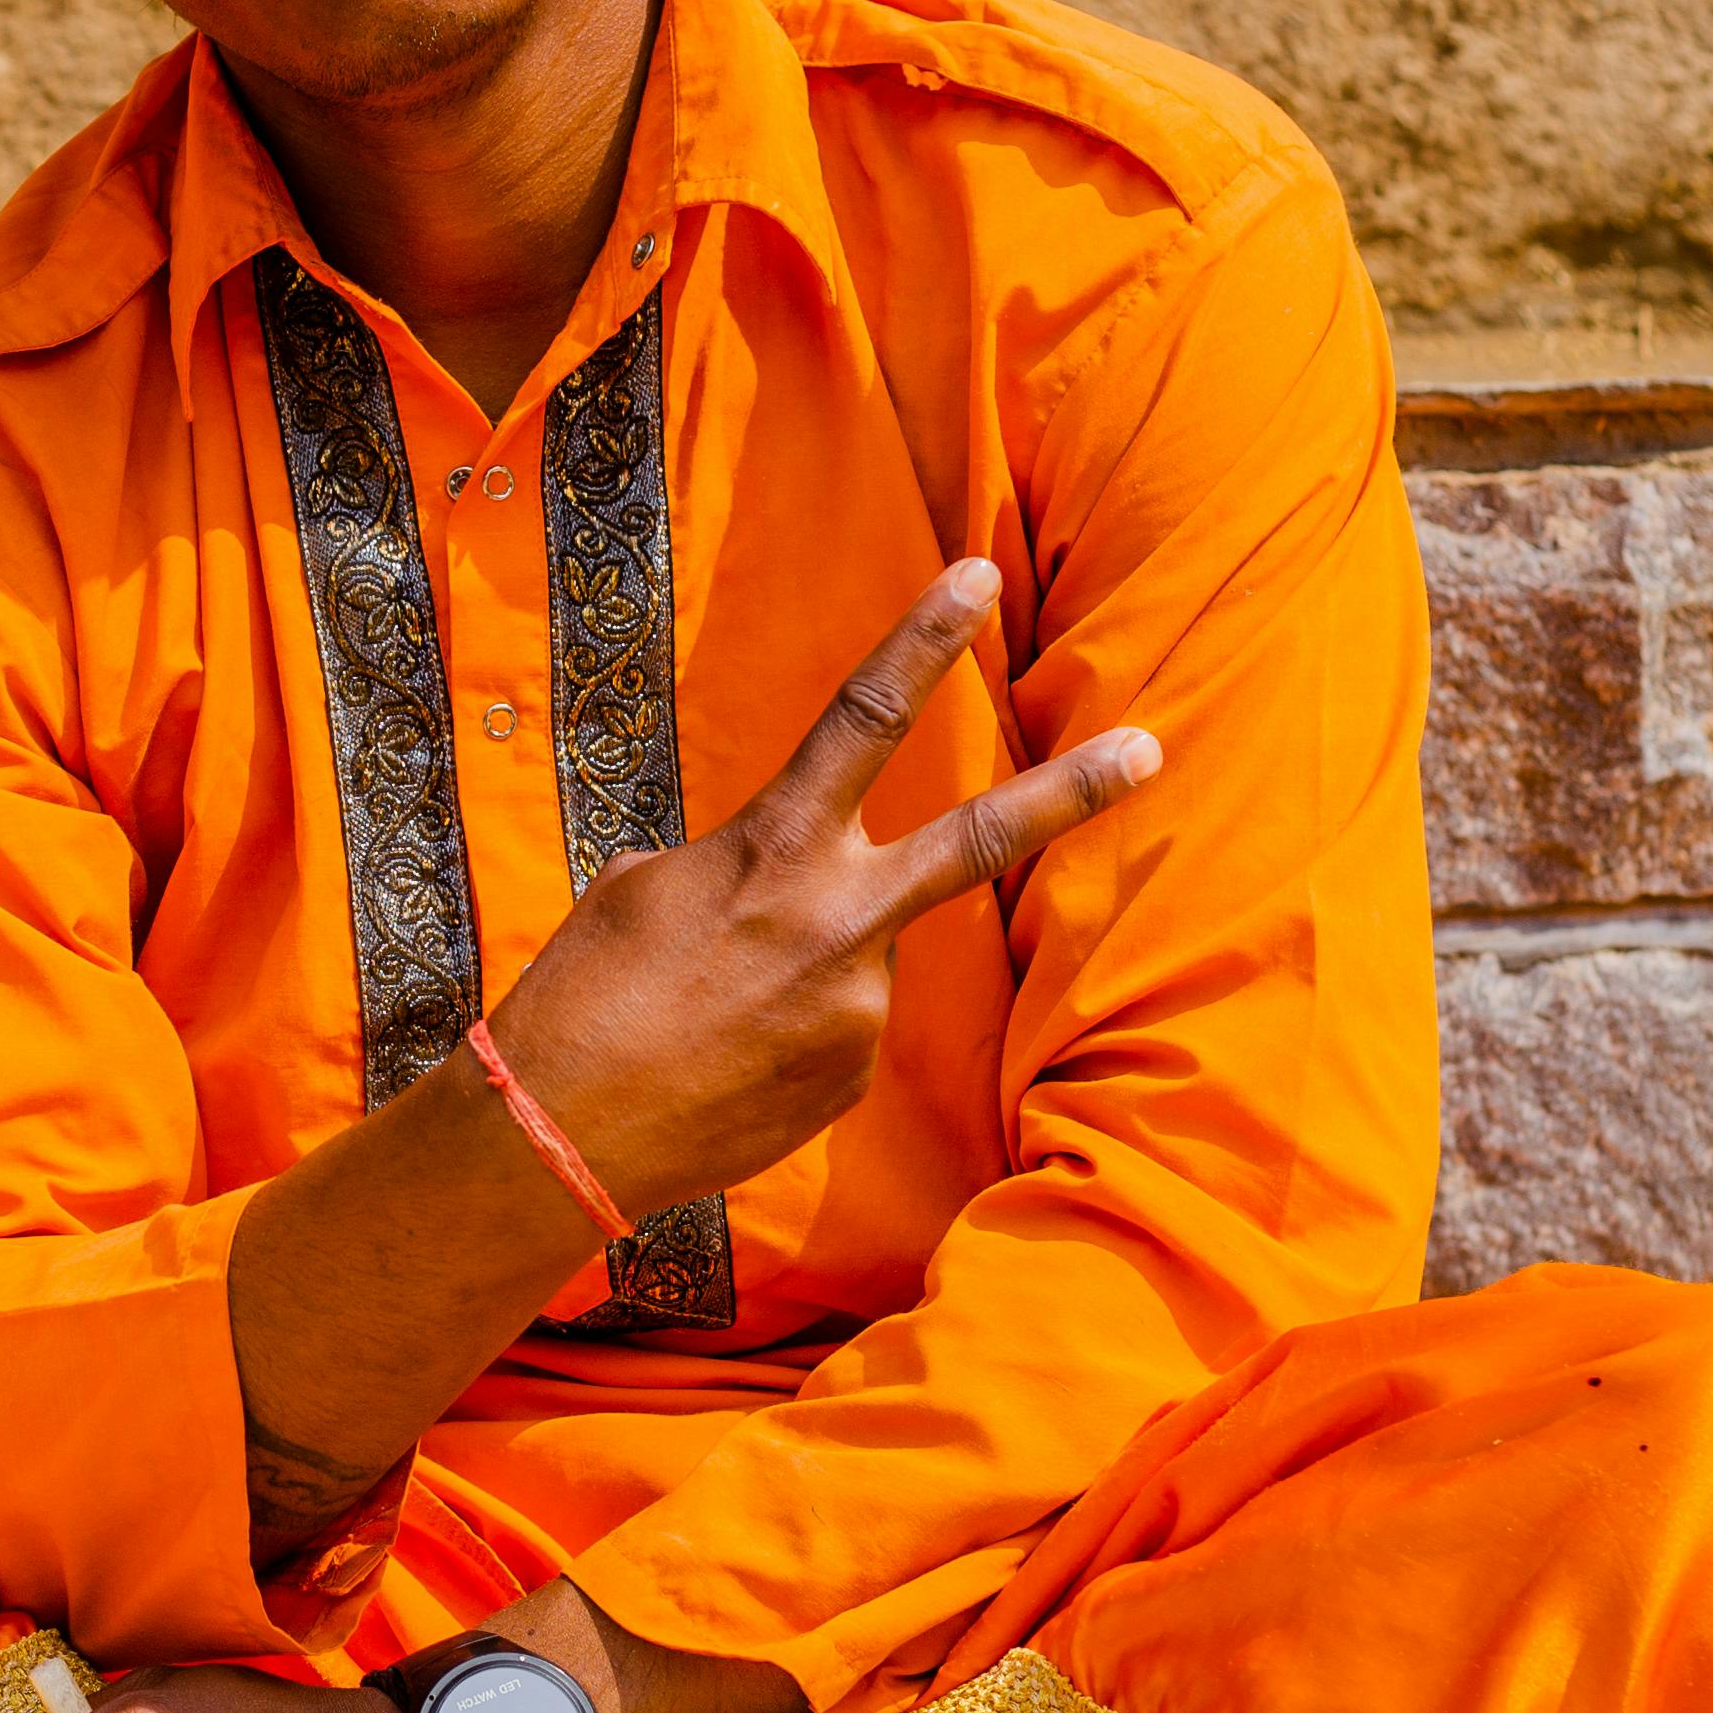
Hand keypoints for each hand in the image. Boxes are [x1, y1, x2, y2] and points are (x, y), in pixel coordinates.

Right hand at [488, 559, 1157, 1220]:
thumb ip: (732, 866)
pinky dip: (788, 1036)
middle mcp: (838, 921)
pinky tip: (722, 1065)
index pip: (864, 718)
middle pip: (981, 838)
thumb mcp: (642, 891)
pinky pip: (836, 1031)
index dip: (922, 640)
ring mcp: (859, 1007)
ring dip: (804, 972)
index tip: (977, 577)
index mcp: (774, 848)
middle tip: (1153, 750)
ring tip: (710, 1018)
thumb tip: (771, 887)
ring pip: (860, 957)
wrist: (559, 1135)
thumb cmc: (582, 996)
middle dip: (1077, 791)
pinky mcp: (853, 1078)